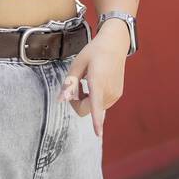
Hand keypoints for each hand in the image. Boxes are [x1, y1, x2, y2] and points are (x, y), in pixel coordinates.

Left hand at [58, 19, 130, 136]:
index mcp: (98, 81)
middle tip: (76, 84)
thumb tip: (61, 100)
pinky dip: (94, 99)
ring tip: (87, 80)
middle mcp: (109, 91)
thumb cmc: (94, 52)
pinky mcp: (117, 95)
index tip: (97, 134)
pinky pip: (101, 104)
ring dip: (86, 100)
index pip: (96, 105)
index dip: (96, 121)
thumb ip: (69, 83)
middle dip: (77, 102)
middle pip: (87, 109)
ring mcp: (115, 94)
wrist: (114, 44)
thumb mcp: (78, 63)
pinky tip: (95, 83)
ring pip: (94, 108)